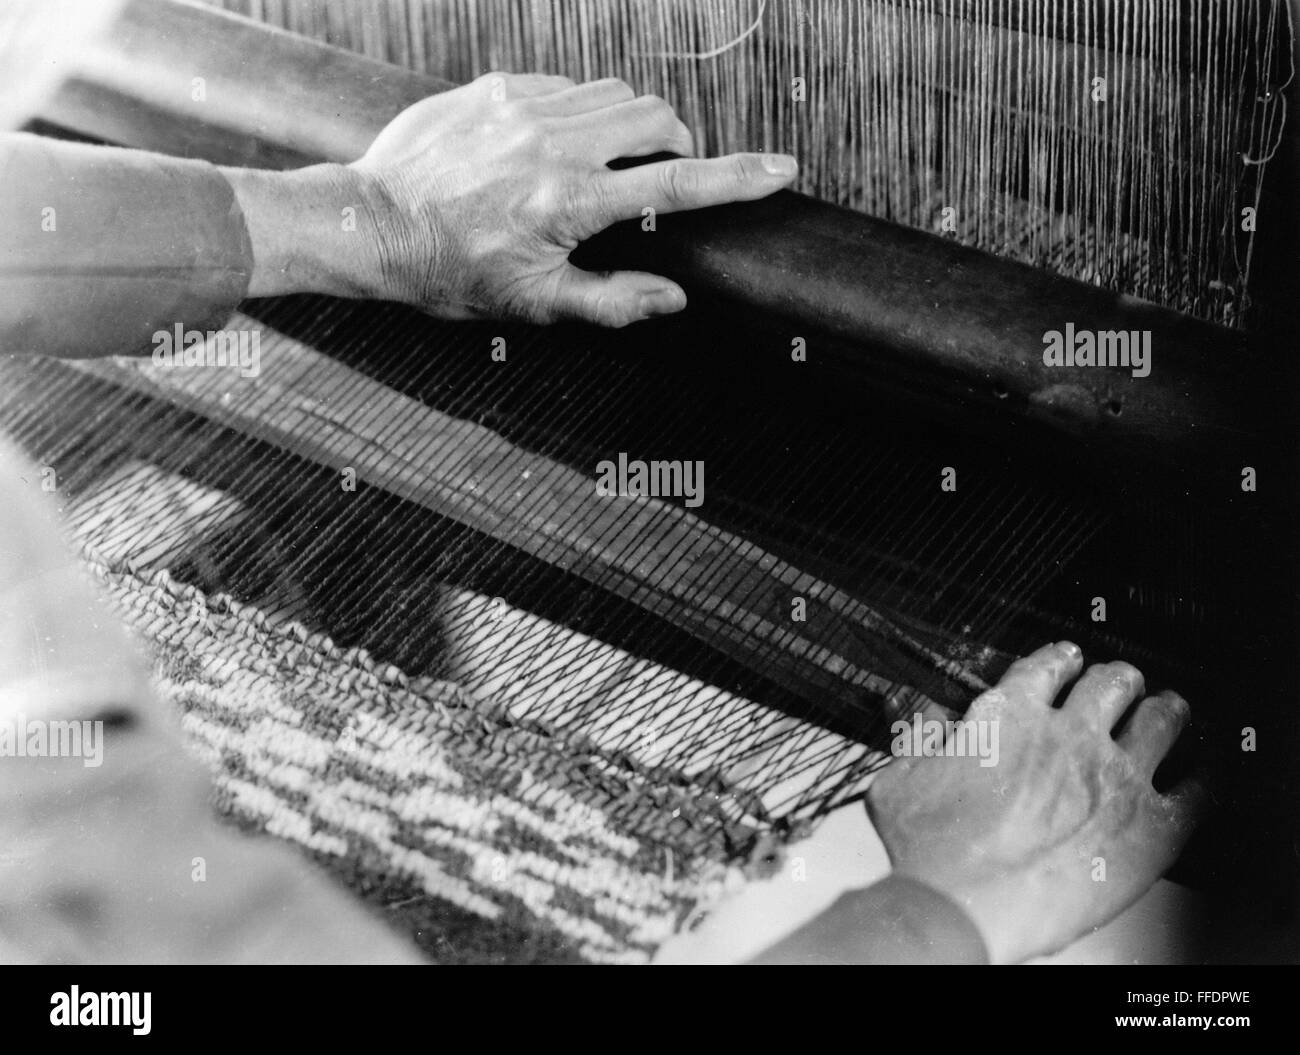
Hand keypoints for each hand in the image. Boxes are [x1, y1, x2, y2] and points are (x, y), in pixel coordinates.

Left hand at [348, 71, 798, 325]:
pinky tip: (554, 146)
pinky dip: (581, 111)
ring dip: (631, 124)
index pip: (676, 183)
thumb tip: (672, 300)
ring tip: (606, 164)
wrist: (371, 224)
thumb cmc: (451, 271)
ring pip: (615, 93)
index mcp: (571, 202)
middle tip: (658, 177)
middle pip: (655, 119)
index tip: (781, 169)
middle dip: (674, 144)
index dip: (737, 177)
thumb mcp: (533, 303)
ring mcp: (524, 106)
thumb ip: (611, 302)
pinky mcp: (496, 86)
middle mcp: (554, 143)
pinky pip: (567, 85)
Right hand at [867, 641, 1205, 963]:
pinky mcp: (1151, 826)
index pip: (1049, 665)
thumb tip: (905, 708)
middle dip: (1119, 680)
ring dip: (1166, 711)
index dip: (1062, 660)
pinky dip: (1205, 776)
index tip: (1068, 661)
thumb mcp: (899, 777)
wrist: (959, 907)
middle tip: (1122, 685)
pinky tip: (1202, 776)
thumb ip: (912, 734)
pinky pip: (1200, 789)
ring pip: (1163, 719)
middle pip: (1113, 682)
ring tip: (1169, 712)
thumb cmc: (927, 850)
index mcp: (1010, 716)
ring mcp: (1115, 777)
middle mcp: (1069, 734)